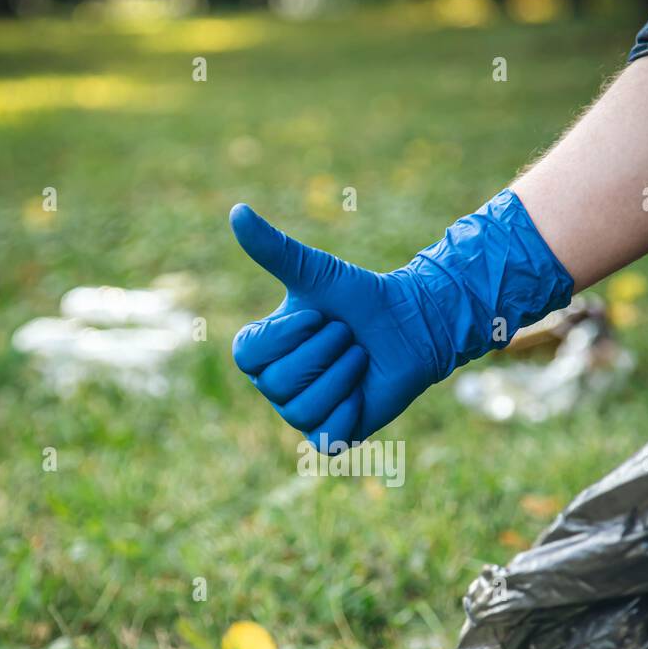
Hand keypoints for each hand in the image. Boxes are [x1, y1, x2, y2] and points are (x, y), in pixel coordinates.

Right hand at [229, 189, 572, 449]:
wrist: (411, 325)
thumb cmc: (361, 298)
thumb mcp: (316, 272)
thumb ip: (274, 249)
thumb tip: (236, 210)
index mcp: (262, 351)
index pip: (248, 355)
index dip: (286, 335)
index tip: (319, 315)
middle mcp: (275, 386)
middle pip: (278, 383)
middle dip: (324, 352)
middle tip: (348, 335)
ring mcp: (302, 413)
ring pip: (303, 408)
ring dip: (342, 376)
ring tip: (360, 357)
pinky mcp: (333, 435)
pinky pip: (325, 437)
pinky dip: (347, 413)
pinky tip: (363, 392)